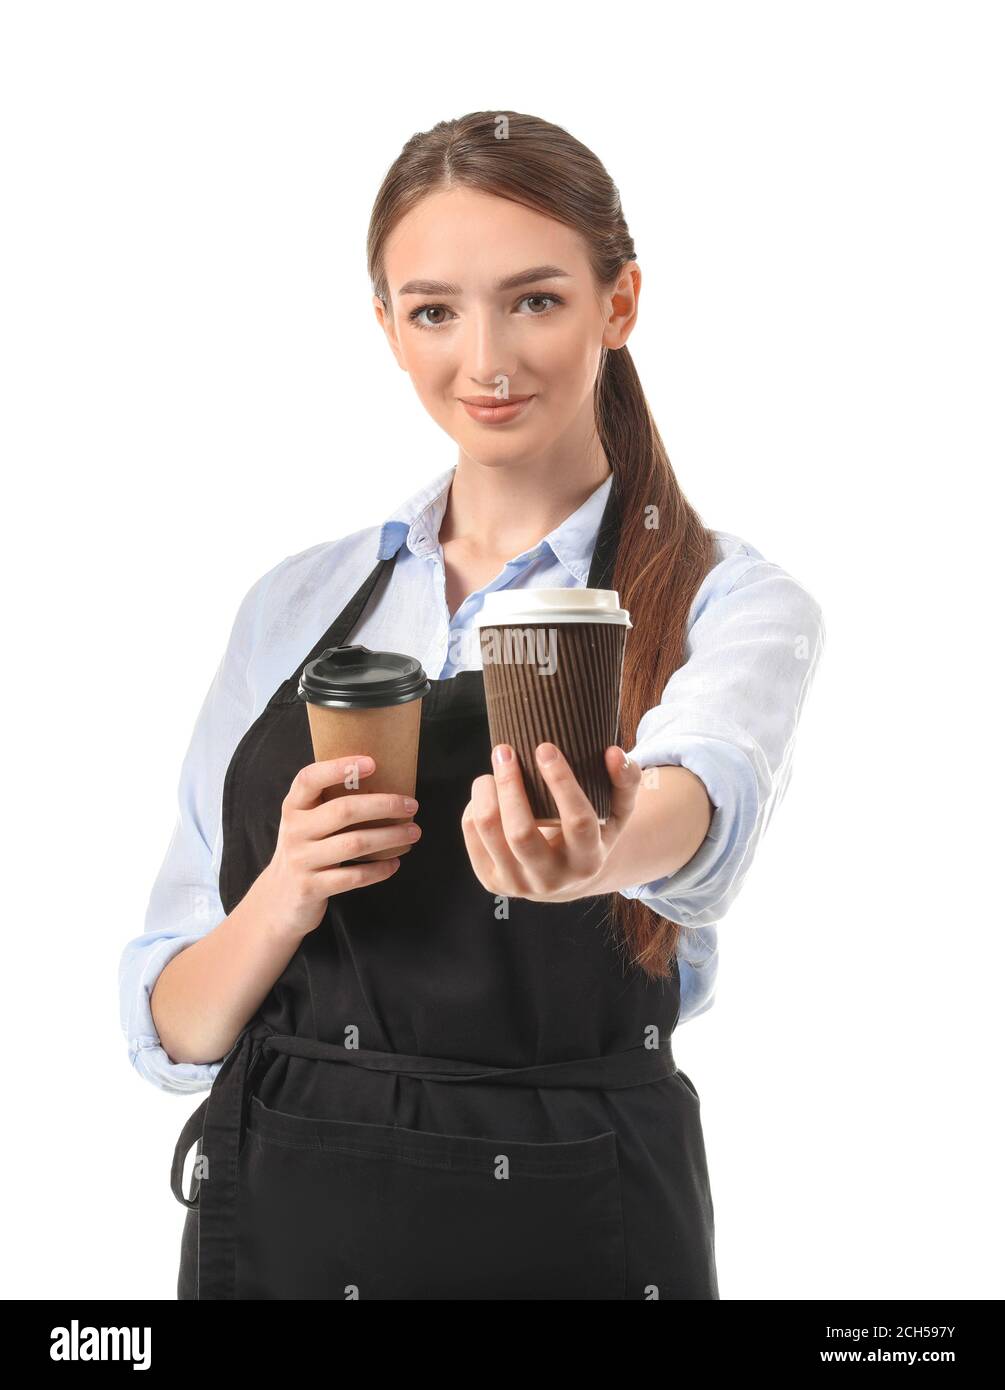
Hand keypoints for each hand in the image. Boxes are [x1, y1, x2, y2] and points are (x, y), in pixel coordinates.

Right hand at [260, 755, 419, 938]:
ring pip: (354, 844)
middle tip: (411, 805)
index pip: (309, 778)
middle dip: (383, 806)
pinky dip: (379, 870)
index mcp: (293, 807)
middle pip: (343, 811)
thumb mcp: (306, 823)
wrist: (277, 900)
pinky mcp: (312, 888)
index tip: (372, 762)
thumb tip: (382, 782)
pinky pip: (353, 877)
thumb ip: (329, 803)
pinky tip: (395, 863)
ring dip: (390, 837)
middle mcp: (294, 830)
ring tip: (413, 833)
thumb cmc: (304, 851)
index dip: (339, 767)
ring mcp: (301, 860)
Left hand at [460, 742, 641, 902]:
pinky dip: (476, 804)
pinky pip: (472, 833)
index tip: (545, 747)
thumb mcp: (616, 812)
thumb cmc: (591, 831)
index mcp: (588, 861)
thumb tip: (614, 752)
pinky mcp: (491, 881)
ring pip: (489, 830)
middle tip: (505, 750)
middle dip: (510, 785)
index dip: (561, 782)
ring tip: (496, 766)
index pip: (578, 822)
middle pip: (521, 832)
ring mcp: (518, 883)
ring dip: (486, 790)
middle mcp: (553, 879)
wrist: (563, 878)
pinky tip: (489, 791)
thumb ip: (625, 781)